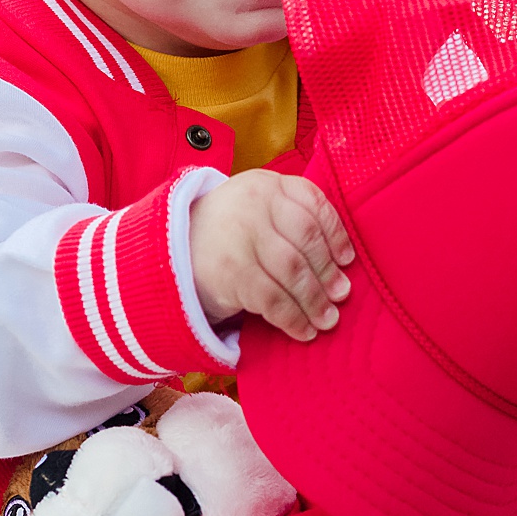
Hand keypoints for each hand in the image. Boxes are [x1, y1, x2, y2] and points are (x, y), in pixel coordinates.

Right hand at [189, 171, 353, 339]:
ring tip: (328, 320)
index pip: (314, 205)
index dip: (336, 234)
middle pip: (307, 240)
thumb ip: (293, 217)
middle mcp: (254, 205)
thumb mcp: (257, 208)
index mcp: (267, 184)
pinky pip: (272, 299)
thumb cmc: (227, 231)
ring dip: (315, 301)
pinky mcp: (230, 272)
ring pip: (293, 272)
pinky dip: (292, 318)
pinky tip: (303, 331)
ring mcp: (240, 237)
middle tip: (342, 295)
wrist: (168, 250)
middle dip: (328, 272)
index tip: (348, 260)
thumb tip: (342, 260)